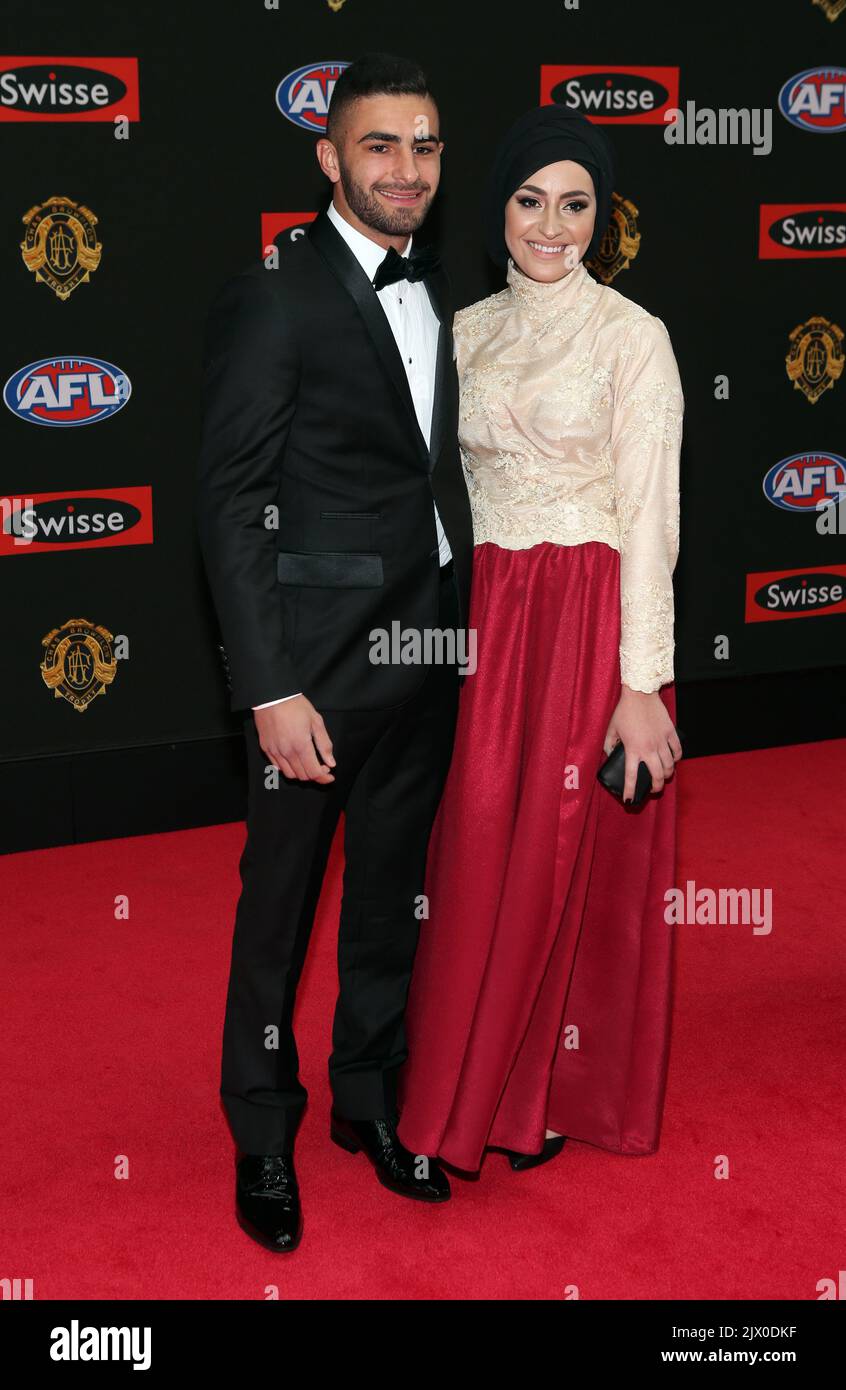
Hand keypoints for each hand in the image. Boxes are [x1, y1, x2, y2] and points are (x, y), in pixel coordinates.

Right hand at [254, 695, 335, 783]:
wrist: (272, 696)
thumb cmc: (295, 706)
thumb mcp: (316, 722)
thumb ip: (324, 744)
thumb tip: (331, 762)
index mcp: (301, 745)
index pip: (314, 772)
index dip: (324, 777)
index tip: (330, 774)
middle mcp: (287, 752)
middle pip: (302, 776)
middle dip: (315, 775)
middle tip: (321, 767)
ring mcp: (274, 751)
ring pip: (289, 774)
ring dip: (301, 773)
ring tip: (308, 764)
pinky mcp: (266, 748)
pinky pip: (277, 767)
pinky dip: (287, 768)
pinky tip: (294, 760)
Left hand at [603, 686, 680, 801]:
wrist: (640, 693)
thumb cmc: (624, 711)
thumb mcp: (611, 729)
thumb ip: (608, 745)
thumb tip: (609, 755)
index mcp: (632, 749)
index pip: (631, 776)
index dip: (630, 791)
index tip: (629, 800)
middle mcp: (648, 748)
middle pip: (657, 776)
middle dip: (657, 787)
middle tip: (654, 790)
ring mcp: (661, 741)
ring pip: (669, 765)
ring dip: (668, 775)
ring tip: (664, 777)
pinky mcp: (670, 733)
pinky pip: (677, 750)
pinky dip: (677, 758)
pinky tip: (674, 761)